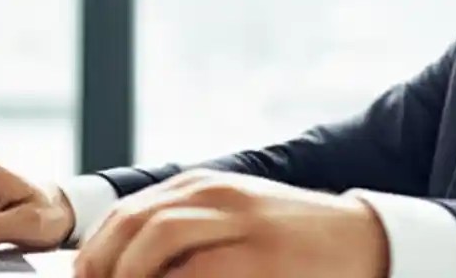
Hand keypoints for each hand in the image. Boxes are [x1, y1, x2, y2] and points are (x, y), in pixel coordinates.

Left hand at [73, 169, 388, 277]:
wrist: (360, 239)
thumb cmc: (289, 239)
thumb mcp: (231, 222)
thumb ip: (185, 234)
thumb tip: (125, 268)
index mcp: (202, 187)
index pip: (127, 213)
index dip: (95, 251)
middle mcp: (217, 196)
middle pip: (135, 222)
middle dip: (103, 264)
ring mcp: (241, 224)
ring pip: (160, 239)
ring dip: (130, 274)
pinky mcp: (263, 258)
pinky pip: (200, 273)